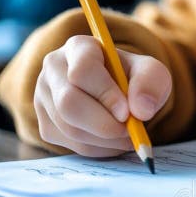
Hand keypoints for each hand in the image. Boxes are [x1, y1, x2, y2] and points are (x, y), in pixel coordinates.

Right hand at [34, 35, 171, 156]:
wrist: (120, 94)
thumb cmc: (134, 80)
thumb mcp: (152, 73)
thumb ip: (151, 83)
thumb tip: (141, 111)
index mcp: (78, 47)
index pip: (83, 70)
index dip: (106, 94)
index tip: (127, 112)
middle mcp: (53, 68)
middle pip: (68, 103)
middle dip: (104, 125)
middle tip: (129, 131)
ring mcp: (44, 97)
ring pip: (70, 128)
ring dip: (106, 140)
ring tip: (127, 135)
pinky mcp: (46, 124)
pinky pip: (71, 145)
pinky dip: (100, 149)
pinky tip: (113, 139)